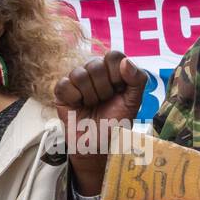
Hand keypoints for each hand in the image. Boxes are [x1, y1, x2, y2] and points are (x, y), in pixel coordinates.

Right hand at [54, 50, 147, 195]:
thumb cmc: (115, 122)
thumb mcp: (133, 102)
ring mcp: (76, 80)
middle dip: (103, 89)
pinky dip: (74, 99)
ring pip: (79, 74)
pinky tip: (78, 106)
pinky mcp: (61, 91)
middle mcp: (94, 71)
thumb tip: (126, 62)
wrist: (98, 144)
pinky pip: (65, 85)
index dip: (117, 74)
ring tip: (92, 105)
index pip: (114, 56)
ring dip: (90, 96)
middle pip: (95, 65)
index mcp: (112, 70)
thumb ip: (138, 80)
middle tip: (104, 102)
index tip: (119, 90)